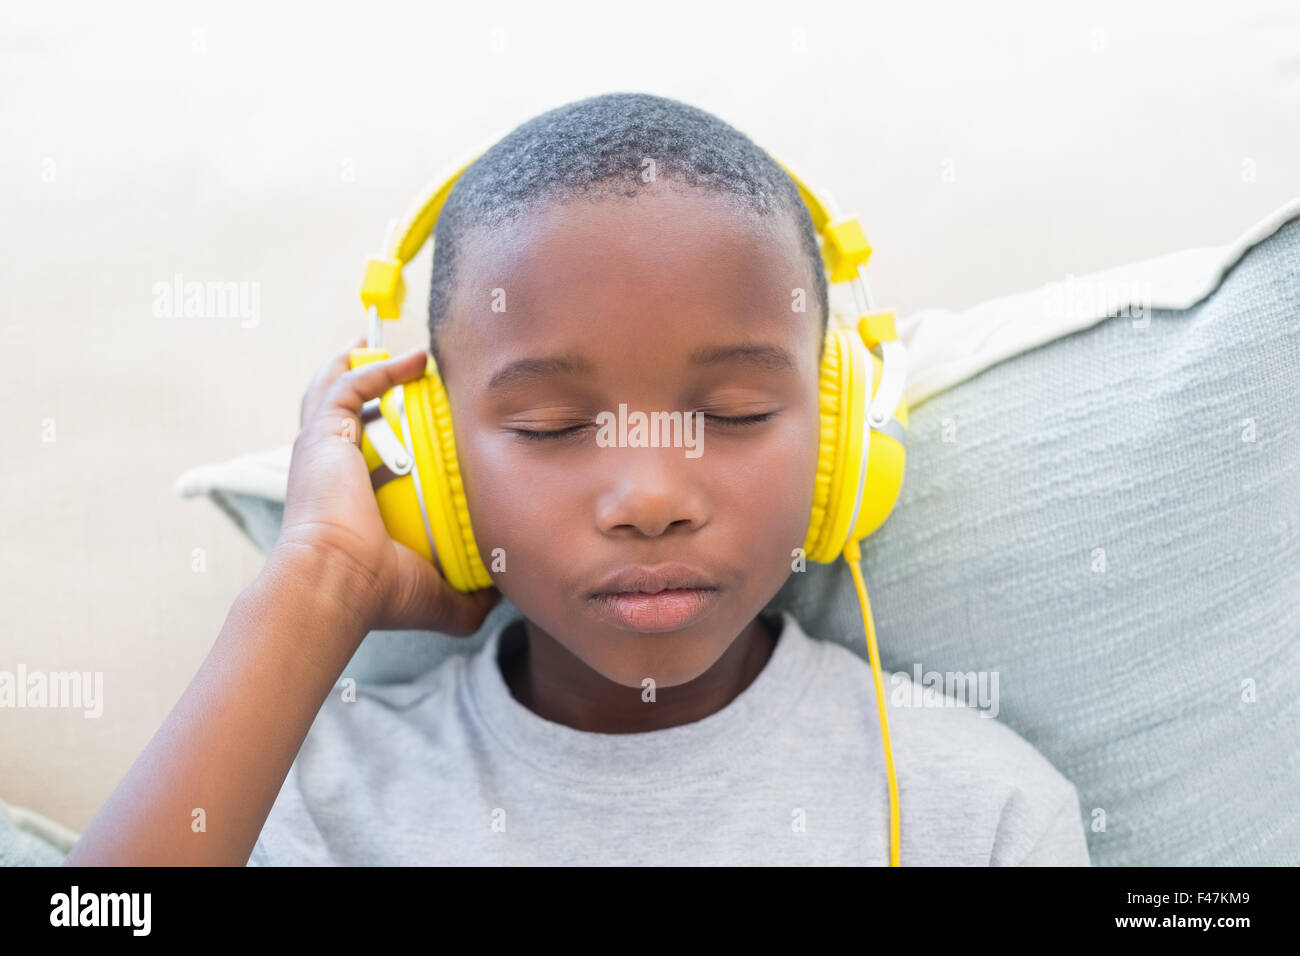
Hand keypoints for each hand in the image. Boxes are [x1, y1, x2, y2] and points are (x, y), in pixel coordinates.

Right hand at [271, 335, 501, 636]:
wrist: (337, 581)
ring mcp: (320, 450)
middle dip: (366, 386)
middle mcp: (326, 471)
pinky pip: (349, 384)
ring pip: (334, 389)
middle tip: (402, 368)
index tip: (420, 422)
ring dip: (365, 363)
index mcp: (343, 503)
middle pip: (340, 414)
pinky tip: (415, 360)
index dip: (385, 436)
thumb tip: (500, 597)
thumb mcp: (434, 595)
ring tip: (401, 350)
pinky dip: (379, 367)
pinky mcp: (322, 434)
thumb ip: (467, 597)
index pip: (357, 457)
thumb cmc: (376, 592)